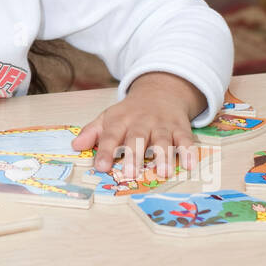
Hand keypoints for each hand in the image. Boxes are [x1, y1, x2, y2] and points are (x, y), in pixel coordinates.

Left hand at [71, 72, 205, 179]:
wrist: (160, 91)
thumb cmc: (130, 112)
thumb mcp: (108, 117)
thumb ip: (92, 132)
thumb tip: (75, 146)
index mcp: (120, 120)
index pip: (110, 135)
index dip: (105, 151)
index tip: (101, 167)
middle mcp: (141, 122)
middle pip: (137, 138)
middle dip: (133, 155)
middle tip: (130, 174)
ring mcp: (162, 125)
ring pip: (162, 140)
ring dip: (163, 156)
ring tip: (162, 173)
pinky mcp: (180, 128)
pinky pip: (186, 139)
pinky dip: (189, 151)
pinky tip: (190, 165)